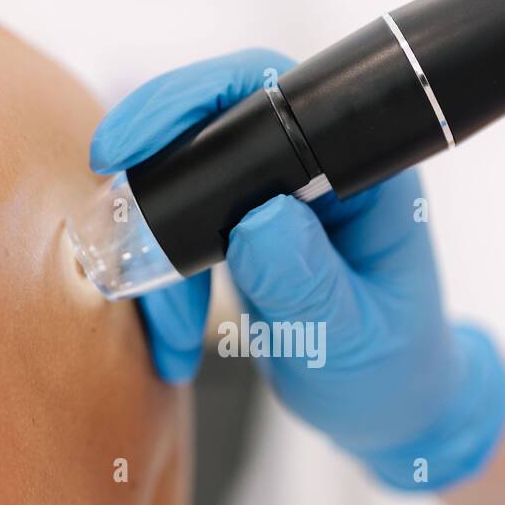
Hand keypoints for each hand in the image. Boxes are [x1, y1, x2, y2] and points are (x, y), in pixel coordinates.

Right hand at [92, 49, 504, 488]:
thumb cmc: (391, 373)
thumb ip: (308, 284)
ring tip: (173, 333)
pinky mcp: (251, 225)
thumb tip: (257, 220)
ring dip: (156, 251)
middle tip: (113, 235)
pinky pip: (186, 227)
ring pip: (187, 182)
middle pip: (214, 125)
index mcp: (367, 170)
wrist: (389, 409)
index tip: (130, 149)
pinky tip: (176, 336)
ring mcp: (283, 194)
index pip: (277, 95)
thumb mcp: (352, 339)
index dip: (196, 100)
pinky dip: (167, 281)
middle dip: (153, 180)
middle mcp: (323, 165)